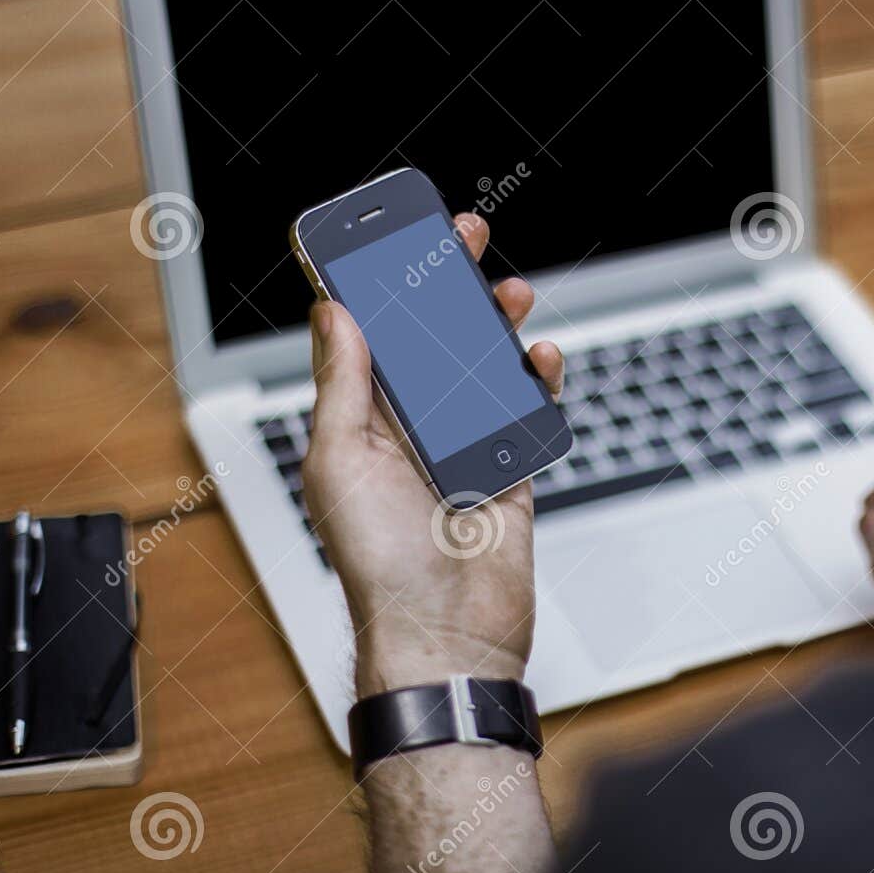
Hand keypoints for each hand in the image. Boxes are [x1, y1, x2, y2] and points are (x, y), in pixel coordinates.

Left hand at [301, 213, 563, 696]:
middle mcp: (409, 430)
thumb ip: (342, 385)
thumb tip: (334, 312)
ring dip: (495, 324)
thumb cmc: (378, 565)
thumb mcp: (339, 462)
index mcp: (359, 423)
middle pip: (430, 339)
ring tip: (509, 291)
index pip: (367, 337)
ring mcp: (462, 448)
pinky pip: (526, 411)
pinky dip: (536, 380)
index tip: (390, 236)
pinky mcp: (509, 469)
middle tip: (462, 237)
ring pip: (482, 366)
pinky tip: (539, 357)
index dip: (376, 284)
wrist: (447, 636)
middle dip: (445, 285)